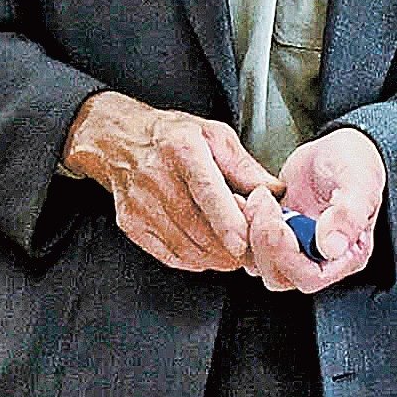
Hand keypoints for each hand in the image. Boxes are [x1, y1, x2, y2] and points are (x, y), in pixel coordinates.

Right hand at [61, 90, 273, 274]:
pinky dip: (196, 260)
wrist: (122, 143)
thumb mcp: (215, 136)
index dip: (226, 221)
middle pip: (198, 228)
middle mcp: (157, 178)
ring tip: (232, 246)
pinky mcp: (132, 226)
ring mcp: (141, 206)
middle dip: (232, 246)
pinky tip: (207, 248)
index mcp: (182, 149)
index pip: (205, 191)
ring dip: (217, 256)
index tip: (244, 241)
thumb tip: (274, 193)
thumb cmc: (171, 138)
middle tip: (252, 244)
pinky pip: (171, 257)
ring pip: (187, 248)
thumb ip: (246, 167)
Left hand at [247, 127, 385, 293]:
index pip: (310, 277)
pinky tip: (243, 199)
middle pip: (278, 275)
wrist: (337, 148)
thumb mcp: (359, 183)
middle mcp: (317, 259)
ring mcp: (292, 248)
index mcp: (345, 256)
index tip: (279, 226)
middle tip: (265, 204)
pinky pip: (247, 243)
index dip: (288, 257)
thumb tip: (331, 246)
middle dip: (264, 242)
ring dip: (249, 232)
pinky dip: (239, 224)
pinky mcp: (272, 235)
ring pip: (258, 262)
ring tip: (258, 197)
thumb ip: (349, 214)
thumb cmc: (356, 165)